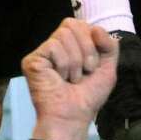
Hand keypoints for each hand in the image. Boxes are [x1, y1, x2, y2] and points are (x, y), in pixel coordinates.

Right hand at [22, 18, 117, 139]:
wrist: (74, 116)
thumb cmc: (88, 96)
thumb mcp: (108, 68)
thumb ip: (109, 45)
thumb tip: (95, 28)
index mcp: (71, 45)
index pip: (81, 24)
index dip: (92, 40)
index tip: (93, 65)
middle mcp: (55, 46)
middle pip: (72, 24)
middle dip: (86, 49)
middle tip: (86, 71)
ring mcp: (42, 53)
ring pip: (63, 35)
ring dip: (75, 61)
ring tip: (72, 78)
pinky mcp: (32, 60)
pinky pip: (53, 46)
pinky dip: (63, 64)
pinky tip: (60, 78)